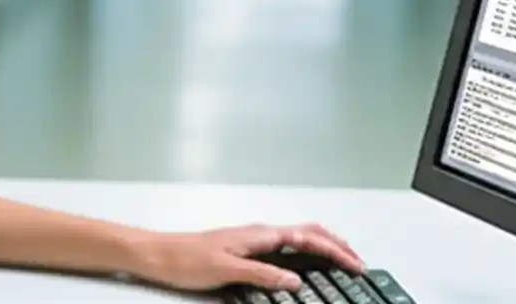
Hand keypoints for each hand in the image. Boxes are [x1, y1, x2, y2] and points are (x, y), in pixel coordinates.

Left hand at [131, 223, 365, 292]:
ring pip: (299, 237)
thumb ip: (263, 275)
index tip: (354, 264)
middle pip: (309, 232)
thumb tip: (295, 282)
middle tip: (357, 260)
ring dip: (323, 246)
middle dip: (337, 244)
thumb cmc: (186, 260)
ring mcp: (254, 239)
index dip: (335, 251)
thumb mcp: (228, 270)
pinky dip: (305, 251)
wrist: (159, 254)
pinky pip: (286, 246)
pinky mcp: (246, 248)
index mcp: (261, 235)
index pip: (308, 239)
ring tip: (340, 258)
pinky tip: (305, 264)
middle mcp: (260, 233)